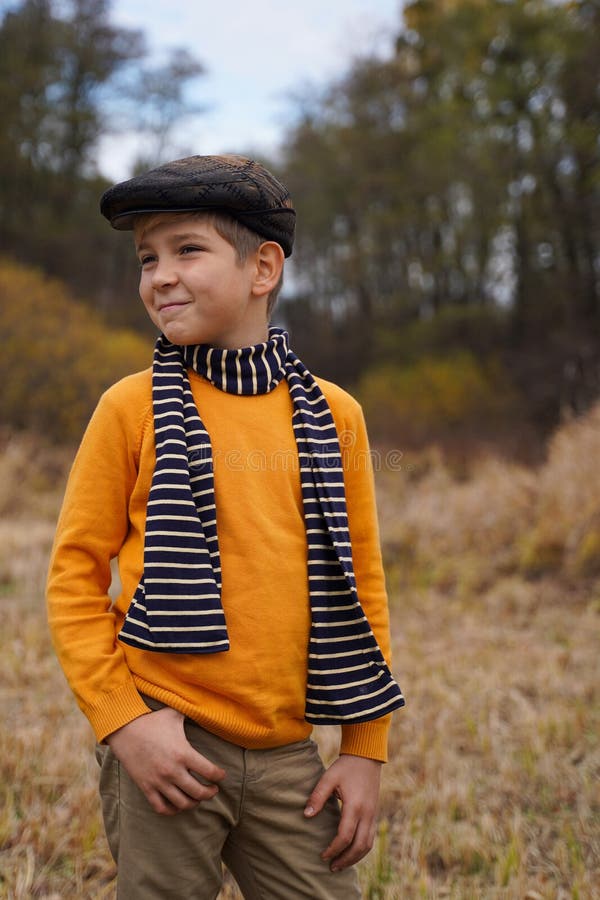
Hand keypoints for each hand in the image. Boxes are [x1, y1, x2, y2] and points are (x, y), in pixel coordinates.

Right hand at [106, 706, 225, 815]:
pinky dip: (172, 810)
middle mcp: (173, 771)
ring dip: (193, 803)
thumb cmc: (152, 721)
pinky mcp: (146, 787)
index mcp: (183, 753)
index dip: (220, 776)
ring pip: (182, 803)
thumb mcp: (175, 714)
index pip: (210, 772)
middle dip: (210, 793)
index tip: (222, 775)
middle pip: (198, 792)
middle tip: (213, 790)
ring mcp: (159, 782)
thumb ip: (192, 712)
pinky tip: (178, 805)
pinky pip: (162, 808)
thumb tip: (205, 707)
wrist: (125, 730)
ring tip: (197, 798)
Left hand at [304, 754, 381, 870]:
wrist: (367, 756)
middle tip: (331, 867)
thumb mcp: (329, 777)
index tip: (322, 855)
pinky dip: (361, 849)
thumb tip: (306, 815)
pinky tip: (351, 852)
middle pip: (359, 846)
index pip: (345, 836)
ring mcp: (373, 814)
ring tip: (340, 864)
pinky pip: (370, 838)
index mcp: (355, 806)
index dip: (333, 849)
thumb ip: (317, 796)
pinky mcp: (374, 814)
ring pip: (367, 845)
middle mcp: (367, 814)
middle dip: (345, 859)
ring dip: (355, 858)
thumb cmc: (346, 766)